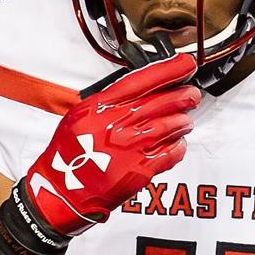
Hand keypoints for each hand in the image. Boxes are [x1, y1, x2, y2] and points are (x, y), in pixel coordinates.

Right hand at [21, 53, 199, 235]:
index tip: (185, 64)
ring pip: (168, 126)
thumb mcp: (79, 117)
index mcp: (99, 108)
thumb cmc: (70, 155)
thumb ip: (108, 103)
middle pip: (160, 102)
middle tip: (192, 94)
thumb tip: (140, 90)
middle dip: (182, 96)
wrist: (62, 190)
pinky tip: (177, 144)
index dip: (167, 70)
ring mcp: (129, 148)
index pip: (139, 80)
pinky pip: (169, 154)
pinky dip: (178, 147)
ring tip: (186, 120)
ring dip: (182, 121)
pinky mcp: (139, 170)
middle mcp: (115, 125)